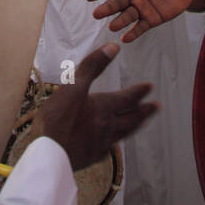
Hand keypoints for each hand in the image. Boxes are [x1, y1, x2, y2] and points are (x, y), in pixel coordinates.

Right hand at [29, 45, 157, 169]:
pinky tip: (113, 142)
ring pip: (124, 133)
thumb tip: (113, 47)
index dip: (139, 91)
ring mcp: (100, 143)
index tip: (150, 87)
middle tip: (156, 107)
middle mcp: (107, 126)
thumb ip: (92, 66)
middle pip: (131, 118)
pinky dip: (116, 141)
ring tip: (143, 123)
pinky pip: (110, 147)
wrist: (48, 154)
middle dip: (145, 111)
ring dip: (135, 126)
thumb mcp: (72, 86)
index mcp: (103, 107)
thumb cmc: (58, 119)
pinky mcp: (91, 157)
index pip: (127, 98)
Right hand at [85, 0, 204, 40]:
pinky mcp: (152, 19)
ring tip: (113, 26)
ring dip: (119, 21)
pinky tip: (126, 37)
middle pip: (117, 3)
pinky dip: (133, 32)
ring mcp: (141, 9)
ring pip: (127, 16)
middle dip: (107, 8)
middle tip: (97, 13)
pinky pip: (141, 26)